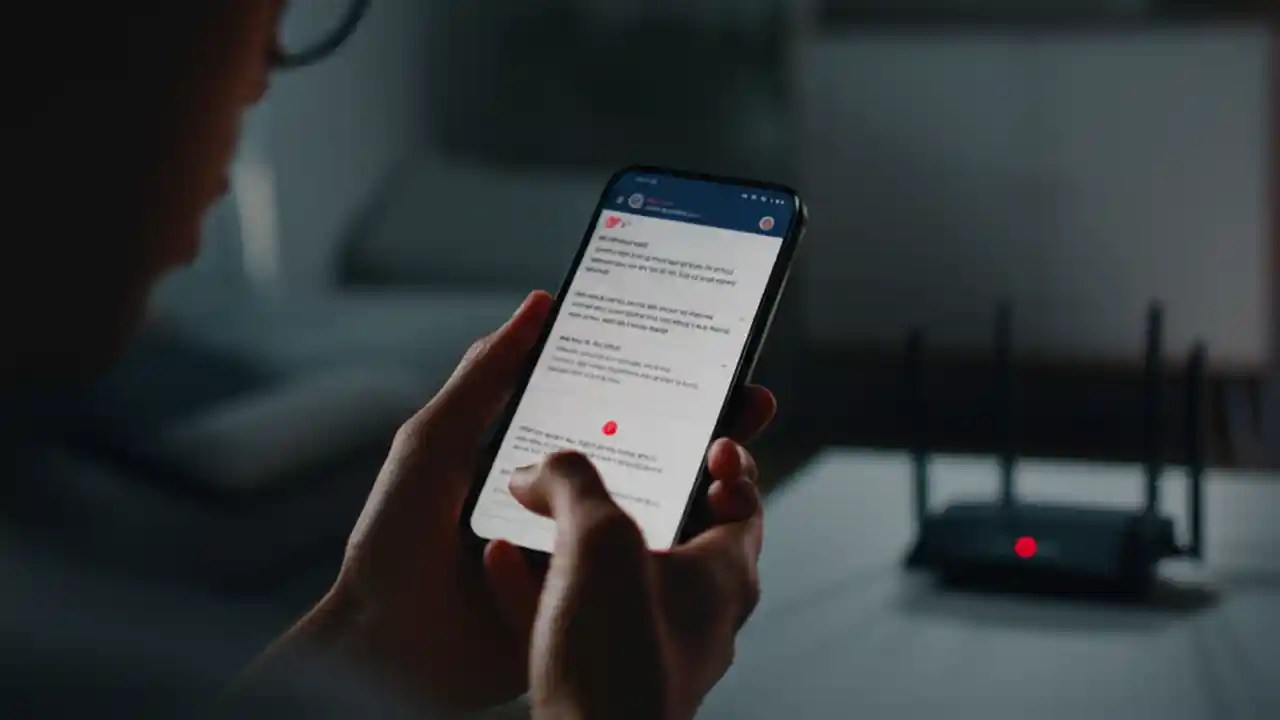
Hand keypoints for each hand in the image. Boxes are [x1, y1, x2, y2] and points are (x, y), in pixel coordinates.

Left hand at [249, 291, 776, 713]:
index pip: (610, 407)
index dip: (657, 381)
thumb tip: (538, 305)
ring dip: (702, 490)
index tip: (705, 356)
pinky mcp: (587, 601)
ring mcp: (580, 553)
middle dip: (701, 428)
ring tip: (739, 460)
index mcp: (533, 457)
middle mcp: (565, 501)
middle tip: (747, 401)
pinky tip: (708, 531)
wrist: (381, 648)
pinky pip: (638, 576)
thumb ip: (486, 376)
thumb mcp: (435, 442)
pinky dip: (673, 556)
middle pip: (648, 455)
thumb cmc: (393, 543)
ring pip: (655, 515)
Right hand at [502, 438, 766, 719]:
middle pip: (676, 536)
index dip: (730, 463)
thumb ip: (572, 485)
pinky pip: (573, 619)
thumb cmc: (616, 658)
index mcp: (721, 576)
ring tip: (537, 504)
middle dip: (634, 496)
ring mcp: (649, 650)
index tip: (706, 438)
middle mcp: (695, 615)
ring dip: (575, 538)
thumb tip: (538, 468)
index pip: (745, 505)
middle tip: (605, 462)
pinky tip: (499, 562)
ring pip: (616, 578)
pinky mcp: (603, 678)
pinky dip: (540, 587)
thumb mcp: (599, 542)